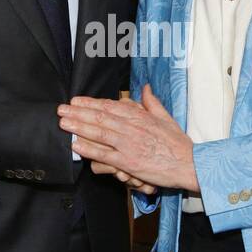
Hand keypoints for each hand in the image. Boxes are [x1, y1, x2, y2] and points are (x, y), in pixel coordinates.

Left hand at [58, 84, 199, 193]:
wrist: (190, 163)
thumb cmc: (178, 143)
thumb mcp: (166, 117)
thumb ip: (152, 102)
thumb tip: (145, 88)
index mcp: (140, 116)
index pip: (110, 106)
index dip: (91, 103)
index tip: (76, 100)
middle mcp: (132, 128)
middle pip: (100, 117)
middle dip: (78, 112)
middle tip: (61, 109)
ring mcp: (129, 145)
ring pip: (99, 133)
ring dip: (78, 127)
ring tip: (63, 123)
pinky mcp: (129, 162)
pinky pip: (104, 154)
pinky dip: (89, 149)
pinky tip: (76, 144)